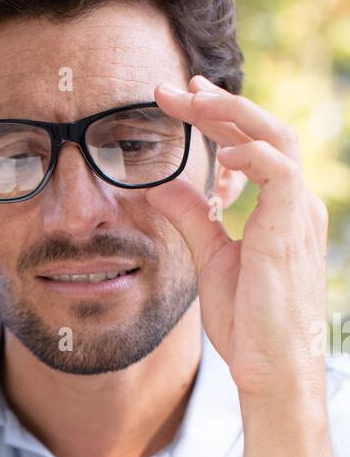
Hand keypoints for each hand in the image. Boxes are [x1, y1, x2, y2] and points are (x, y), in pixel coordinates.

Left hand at [146, 74, 328, 406]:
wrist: (272, 369)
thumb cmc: (249, 324)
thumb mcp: (210, 259)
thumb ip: (192, 218)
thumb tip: (160, 186)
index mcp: (280, 209)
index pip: (252, 146)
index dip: (218, 118)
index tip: (181, 98)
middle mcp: (294, 203)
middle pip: (263, 131)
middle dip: (217, 104)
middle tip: (173, 87)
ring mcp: (297, 213)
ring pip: (275, 137)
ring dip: (230, 114)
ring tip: (191, 100)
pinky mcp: (290, 228)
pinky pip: (279, 169)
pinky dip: (250, 152)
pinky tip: (221, 151)